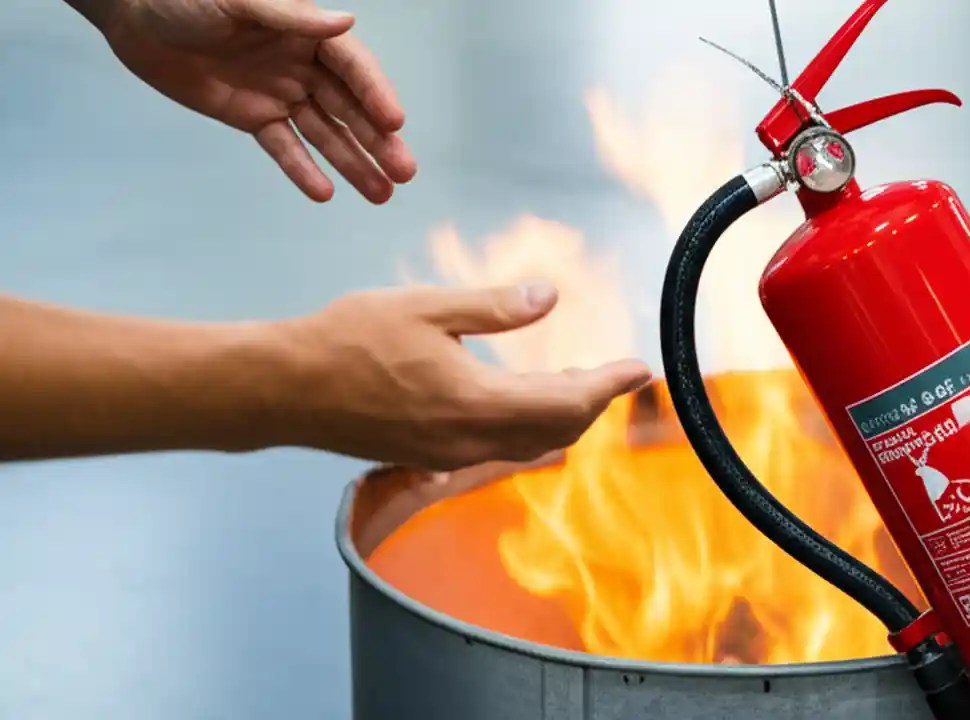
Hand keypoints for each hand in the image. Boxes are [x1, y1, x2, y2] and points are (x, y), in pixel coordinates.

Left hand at [87, 0, 415, 202]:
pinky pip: (284, 147)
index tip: (396, 123)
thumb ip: (292, 17)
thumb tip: (346, 22)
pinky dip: (303, 169)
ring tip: (382, 195)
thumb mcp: (239, 2)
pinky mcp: (254, 117)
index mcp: (306, 31)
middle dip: (378, 141)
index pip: (352, 67)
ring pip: (326, 133)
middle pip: (349, 108)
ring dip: (354, 162)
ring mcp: (281, 93)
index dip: (375, 94)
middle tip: (405, 172)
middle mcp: (303, 64)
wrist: (136, 20)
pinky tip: (325, 193)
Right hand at [275, 283, 652, 470]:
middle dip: (593, 402)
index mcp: (476, 401)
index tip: (640, 366)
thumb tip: (549, 297)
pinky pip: (498, 449)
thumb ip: (493, 307)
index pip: (568, 401)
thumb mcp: (425, 307)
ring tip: (582, 384)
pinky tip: (525, 402)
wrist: (284, 390)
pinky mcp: (429, 458)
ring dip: (563, 417)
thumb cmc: (348, 340)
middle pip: (556, 431)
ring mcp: (448, 456)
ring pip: (529, 445)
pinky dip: (528, 427)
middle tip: (616, 372)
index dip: (609, 384)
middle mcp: (469, 440)